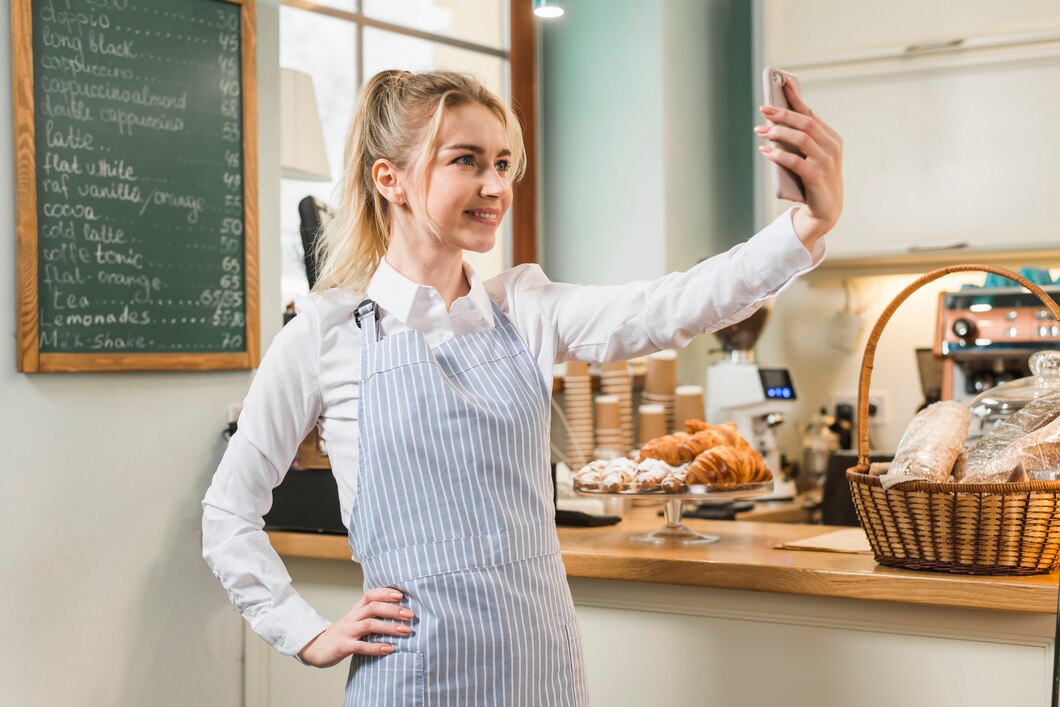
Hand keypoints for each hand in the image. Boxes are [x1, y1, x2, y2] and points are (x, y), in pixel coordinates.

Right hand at [298, 588, 413, 667]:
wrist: (316, 648)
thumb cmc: (343, 634)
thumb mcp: (356, 620)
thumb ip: (372, 614)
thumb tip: (399, 611)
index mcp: (356, 609)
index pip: (370, 595)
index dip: (385, 593)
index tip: (401, 595)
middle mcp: (352, 618)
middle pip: (373, 608)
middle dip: (393, 610)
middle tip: (410, 615)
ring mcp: (347, 631)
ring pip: (369, 625)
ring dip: (389, 627)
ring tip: (406, 631)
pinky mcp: (343, 646)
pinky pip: (361, 646)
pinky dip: (376, 647)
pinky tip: (389, 649)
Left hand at [755, 79, 843, 249]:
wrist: (825, 211)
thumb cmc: (813, 181)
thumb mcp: (808, 157)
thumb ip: (798, 142)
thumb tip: (774, 123)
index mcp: (831, 139)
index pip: (811, 114)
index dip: (796, 98)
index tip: (782, 83)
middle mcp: (832, 147)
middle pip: (805, 123)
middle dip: (783, 113)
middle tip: (763, 109)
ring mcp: (826, 162)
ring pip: (801, 138)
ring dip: (778, 132)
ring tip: (761, 130)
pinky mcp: (817, 178)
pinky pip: (795, 161)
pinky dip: (778, 154)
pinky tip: (765, 151)